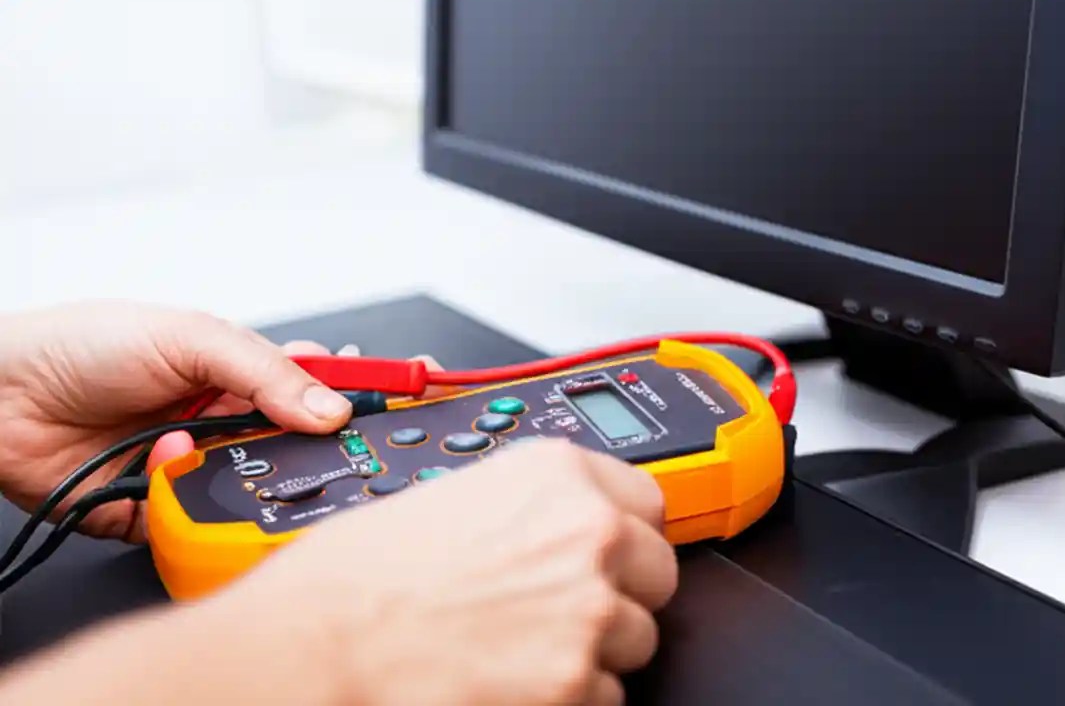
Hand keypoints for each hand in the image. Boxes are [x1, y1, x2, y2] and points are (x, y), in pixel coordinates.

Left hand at [0, 300, 441, 541]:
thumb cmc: (85, 344)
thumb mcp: (192, 336)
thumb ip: (270, 373)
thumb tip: (334, 409)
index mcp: (246, 372)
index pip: (327, 384)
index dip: (371, 391)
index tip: (415, 392)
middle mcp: (229, 421)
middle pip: (301, 446)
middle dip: (308, 444)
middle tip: (314, 439)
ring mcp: (199, 466)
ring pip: (256, 487)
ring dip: (232, 464)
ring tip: (191, 432)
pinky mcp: (164, 510)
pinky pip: (200, 518)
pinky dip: (181, 489)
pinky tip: (154, 454)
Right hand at [201, 439, 678, 704]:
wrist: (316, 648)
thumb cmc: (355, 578)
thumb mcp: (452, 496)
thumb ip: (528, 505)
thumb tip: (558, 525)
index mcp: (555, 474)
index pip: (647, 502)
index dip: (623, 533)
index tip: (611, 551)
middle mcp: (587, 534)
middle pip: (655, 571)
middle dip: (617, 592)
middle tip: (558, 607)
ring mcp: (588, 611)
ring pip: (634, 638)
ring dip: (591, 649)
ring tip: (519, 647)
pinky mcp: (577, 683)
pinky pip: (604, 695)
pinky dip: (567, 696)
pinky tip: (510, 681)